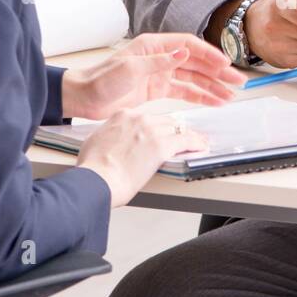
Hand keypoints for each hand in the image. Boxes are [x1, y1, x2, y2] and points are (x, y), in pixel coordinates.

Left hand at [63, 33, 244, 118]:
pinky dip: (199, 96)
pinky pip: (184, 91)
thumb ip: (159, 61)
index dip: (209, 54)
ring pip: (193, 78)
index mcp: (154, 46)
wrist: (84, 98)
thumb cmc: (101, 80)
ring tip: (230, 96)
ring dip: (212, 86)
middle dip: (217, 72)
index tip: (225, 64)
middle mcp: (160, 58)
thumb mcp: (130, 68)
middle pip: (196, 62)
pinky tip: (213, 101)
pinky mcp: (157, 90)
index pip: (189, 46)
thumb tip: (184, 52)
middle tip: (237, 82)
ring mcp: (160, 74)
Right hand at [76, 107, 209, 207]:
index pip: (147, 117)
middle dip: (173, 131)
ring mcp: (152, 131)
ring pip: (177, 129)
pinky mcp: (163, 145)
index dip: (156, 127)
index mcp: (122, 116)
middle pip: (164, 121)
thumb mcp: (95, 141)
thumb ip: (109, 136)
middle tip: (180, 138)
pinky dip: (196, 143)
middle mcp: (139, 118)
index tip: (160, 132)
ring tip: (196, 142)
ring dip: (188, 136)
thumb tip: (112, 140)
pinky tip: (202, 147)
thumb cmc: (93, 168)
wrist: (97, 179)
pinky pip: (187, 140)